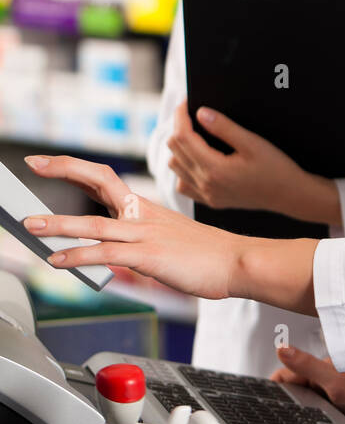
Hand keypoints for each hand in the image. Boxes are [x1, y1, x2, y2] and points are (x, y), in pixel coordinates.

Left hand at [21, 155, 243, 298]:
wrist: (235, 260)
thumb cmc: (205, 253)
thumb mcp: (166, 238)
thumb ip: (136, 241)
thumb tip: (109, 253)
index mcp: (144, 206)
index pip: (103, 176)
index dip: (74, 167)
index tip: (46, 162)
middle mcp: (141, 214)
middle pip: (98, 180)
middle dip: (64, 170)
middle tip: (33, 164)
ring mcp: (145, 233)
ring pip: (95, 223)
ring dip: (59, 224)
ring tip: (31, 226)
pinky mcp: (149, 256)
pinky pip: (108, 253)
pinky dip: (80, 256)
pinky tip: (58, 261)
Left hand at [167, 99, 341, 224]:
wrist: (290, 195)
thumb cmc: (276, 168)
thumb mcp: (252, 142)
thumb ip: (224, 127)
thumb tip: (201, 113)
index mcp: (214, 170)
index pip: (183, 137)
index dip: (181, 116)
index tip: (187, 101)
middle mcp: (206, 185)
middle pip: (175, 151)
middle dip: (179, 127)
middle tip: (191, 112)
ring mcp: (207, 195)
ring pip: (175, 167)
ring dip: (179, 148)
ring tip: (195, 133)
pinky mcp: (211, 200)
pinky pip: (184, 185)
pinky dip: (184, 169)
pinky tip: (198, 159)